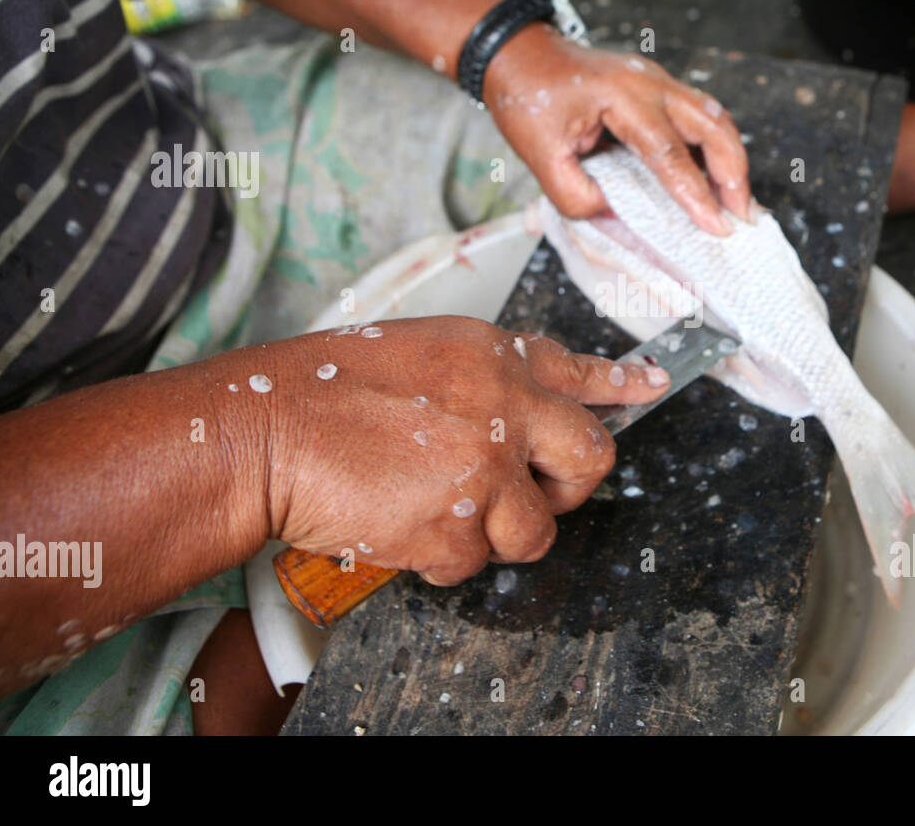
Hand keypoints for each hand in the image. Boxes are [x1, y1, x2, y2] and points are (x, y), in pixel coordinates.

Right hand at [249, 316, 669, 584]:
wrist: (265, 434)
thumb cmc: (322, 391)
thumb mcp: (418, 352)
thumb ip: (484, 375)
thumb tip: (529, 400)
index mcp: (493, 358)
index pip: (578, 370)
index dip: (620, 384)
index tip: (649, 385)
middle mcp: (503, 407)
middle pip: (591, 458)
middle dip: (571, 487)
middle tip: (534, 492)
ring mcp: (485, 468)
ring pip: (535, 530)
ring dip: (493, 532)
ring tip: (437, 507)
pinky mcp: (457, 526)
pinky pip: (473, 563)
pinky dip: (439, 557)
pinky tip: (400, 523)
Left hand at [482, 24, 751, 235]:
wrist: (520, 53)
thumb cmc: (527, 98)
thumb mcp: (539, 156)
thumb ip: (576, 195)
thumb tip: (616, 214)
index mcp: (621, 96)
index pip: (669, 152)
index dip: (696, 193)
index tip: (716, 226)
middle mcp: (650, 83)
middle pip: (712, 126)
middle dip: (734, 174)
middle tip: (742, 216)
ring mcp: (659, 81)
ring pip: (714, 117)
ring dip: (731, 159)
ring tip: (736, 202)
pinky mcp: (659, 87)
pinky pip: (700, 116)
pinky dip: (716, 147)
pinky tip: (717, 177)